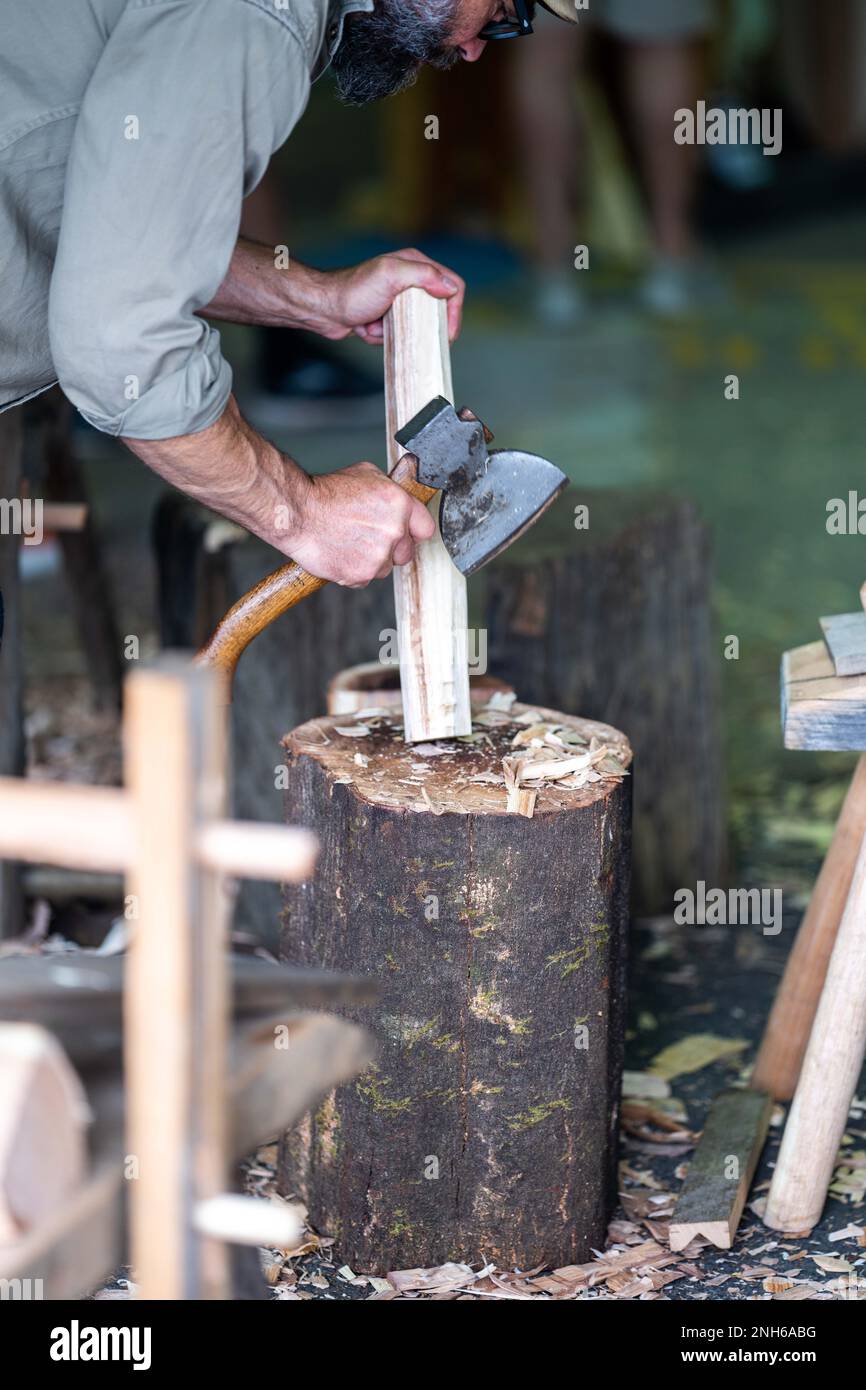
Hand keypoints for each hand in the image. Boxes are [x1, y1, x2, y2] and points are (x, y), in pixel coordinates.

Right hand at [281, 460, 435, 586]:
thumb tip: (401, 501)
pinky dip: (353, 571)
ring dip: (372, 561)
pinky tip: (340, 553)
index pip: (426, 528)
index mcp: (399, 505)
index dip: (414, 531)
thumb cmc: (326, 492)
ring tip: (349, 542)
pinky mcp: (360, 575)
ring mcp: (377, 556)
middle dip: (392, 549)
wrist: (297, 512)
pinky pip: (364, 579)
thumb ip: (390, 493)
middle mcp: (393, 532)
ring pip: (384, 568)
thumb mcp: (366, 475)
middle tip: (370, 538)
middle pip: (407, 553)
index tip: (407, 533)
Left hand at [313, 249, 464, 343]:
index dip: (455, 310)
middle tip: (409, 333)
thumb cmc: (352, 290)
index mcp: (414, 265)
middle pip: (436, 309)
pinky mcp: (387, 316)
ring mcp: (398, 300)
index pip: (452, 285)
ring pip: (416, 325)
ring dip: (397, 331)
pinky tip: (368, 328)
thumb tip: (450, 287)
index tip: (448, 332)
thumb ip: (423, 276)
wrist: (323, 308)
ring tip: (377, 324)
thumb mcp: (390, 275)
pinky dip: (384, 336)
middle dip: (420, 325)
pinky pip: (399, 333)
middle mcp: (409, 280)